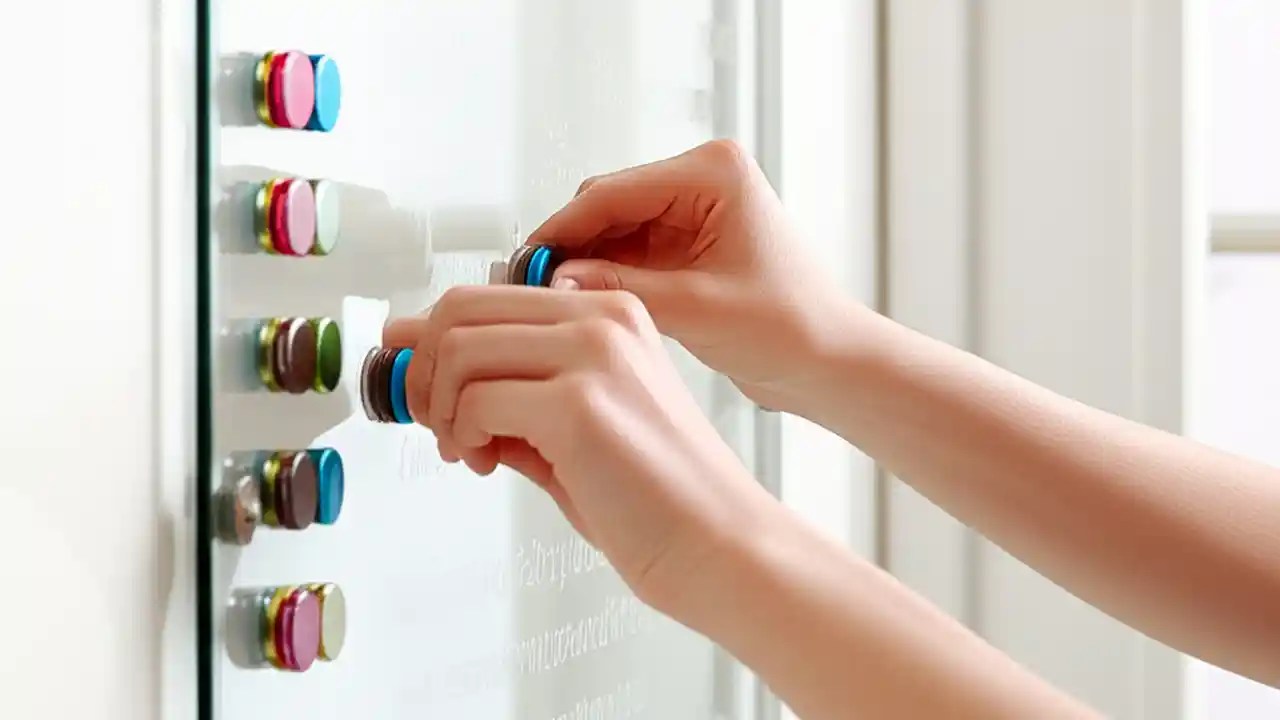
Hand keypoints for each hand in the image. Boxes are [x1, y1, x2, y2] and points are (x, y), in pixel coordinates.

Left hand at [382, 285, 776, 609]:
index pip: (485, 296)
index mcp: (608, 313)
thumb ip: (507, 389)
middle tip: (437, 424)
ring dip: (443, 408)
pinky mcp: (579, 404)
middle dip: (426, 370)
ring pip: (459, 350)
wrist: (720, 545)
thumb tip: (421, 367)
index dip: (434, 343)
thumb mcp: (572, 423)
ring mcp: (593, 355)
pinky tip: (490, 464)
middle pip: (461, 309)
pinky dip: (462, 437)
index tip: (424, 389)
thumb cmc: (655, 495)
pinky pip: (476, 401)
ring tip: (470, 451)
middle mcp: (602, 319)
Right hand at [528, 138, 854, 411]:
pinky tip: (579, 303)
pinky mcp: (685, 244)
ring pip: (611, 230)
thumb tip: (559, 278)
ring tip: (547, 301)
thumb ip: (625, 288)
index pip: (614, 192)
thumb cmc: (794, 327)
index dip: (563, 229)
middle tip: (529, 287)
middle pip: (607, 206)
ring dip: (583, 263)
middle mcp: (701, 181)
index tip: (526, 263)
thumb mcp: (700, 308)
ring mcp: (692, 211)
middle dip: (569, 246)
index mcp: (714, 173)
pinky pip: (627, 252)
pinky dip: (603, 276)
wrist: (828, 363)